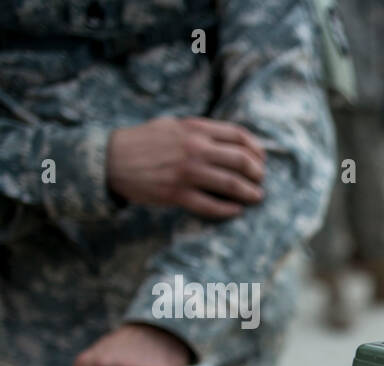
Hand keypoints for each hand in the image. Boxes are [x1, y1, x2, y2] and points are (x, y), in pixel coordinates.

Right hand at [107, 116, 265, 218]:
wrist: (110, 158)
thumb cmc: (143, 141)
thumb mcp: (172, 125)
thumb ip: (200, 130)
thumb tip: (231, 140)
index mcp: (194, 129)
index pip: (239, 136)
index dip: (256, 149)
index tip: (261, 159)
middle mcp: (194, 149)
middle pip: (241, 161)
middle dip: (257, 172)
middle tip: (260, 180)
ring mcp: (186, 173)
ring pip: (231, 185)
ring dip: (250, 193)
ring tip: (256, 197)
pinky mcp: (176, 194)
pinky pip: (211, 206)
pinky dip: (228, 210)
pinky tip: (236, 210)